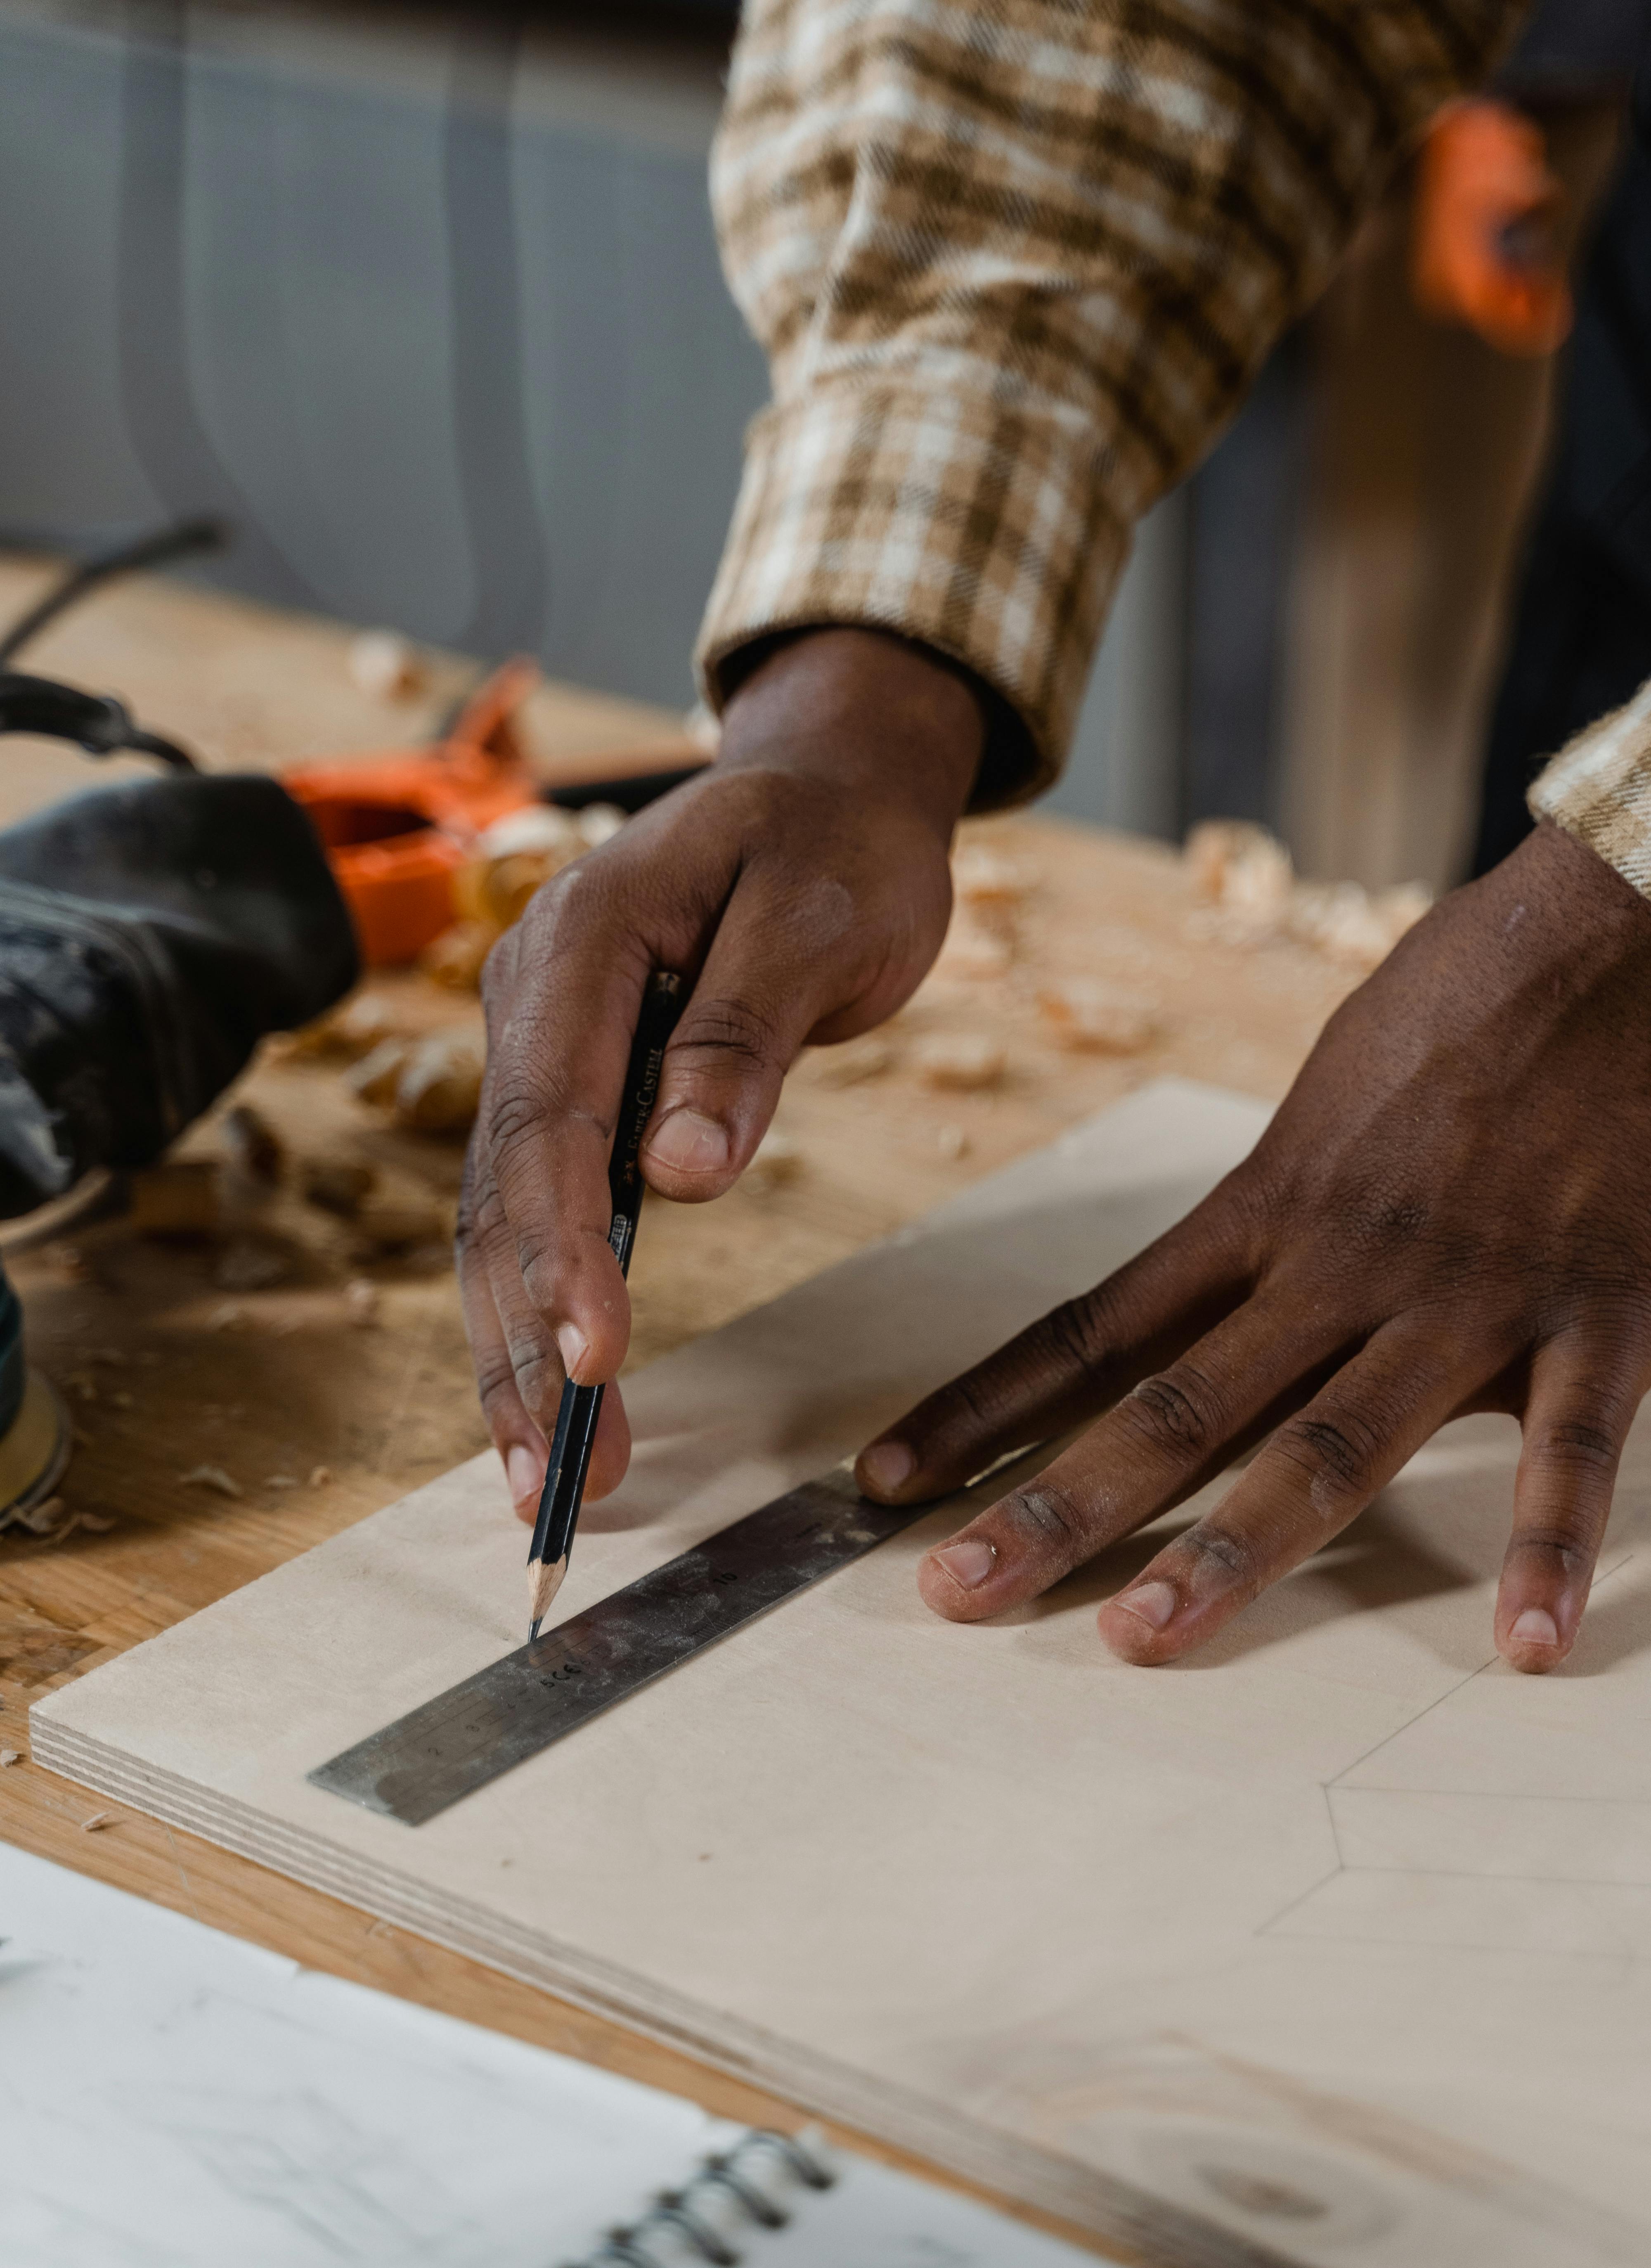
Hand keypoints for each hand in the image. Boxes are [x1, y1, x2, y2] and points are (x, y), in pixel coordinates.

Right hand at [459, 628, 984, 1520]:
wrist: (828, 787)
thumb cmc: (837, 844)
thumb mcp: (816, 918)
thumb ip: (741, 1038)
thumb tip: (680, 1175)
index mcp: (577, 942)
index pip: (549, 1122)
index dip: (566, 1251)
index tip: (598, 1359)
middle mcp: (530, 997)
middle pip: (503, 1192)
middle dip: (523, 1341)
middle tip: (557, 1480)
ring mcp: (542, 1043)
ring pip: (504, 1217)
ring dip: (520, 1349)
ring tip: (551, 1477)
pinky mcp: (573, 1084)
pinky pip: (543, 1205)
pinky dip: (547, 1304)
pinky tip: (562, 1395)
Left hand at [856, 819, 1650, 1673]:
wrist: (1615, 926)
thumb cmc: (1464, 999)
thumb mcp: (1331, 1102)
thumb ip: (1280, 1218)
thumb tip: (1229, 1302)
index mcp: (1268, 1207)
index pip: (1095, 1328)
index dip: (986, 1409)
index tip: (888, 1477)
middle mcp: (1341, 1262)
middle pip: (1176, 1406)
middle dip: (1061, 1506)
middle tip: (959, 1592)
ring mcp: (1464, 1293)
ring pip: (1330, 1443)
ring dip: (1235, 1550)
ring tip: (1146, 1638)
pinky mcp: (1597, 1309)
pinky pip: (1569, 1445)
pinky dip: (1546, 1546)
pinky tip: (1522, 1644)